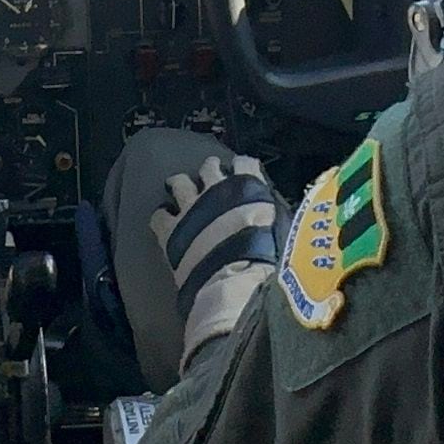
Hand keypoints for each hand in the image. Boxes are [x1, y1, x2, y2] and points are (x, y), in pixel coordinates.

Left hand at [152, 154, 278, 367]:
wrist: (238, 281)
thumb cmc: (270, 258)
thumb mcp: (284, 228)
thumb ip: (276, 212)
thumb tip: (275, 207)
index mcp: (247, 185)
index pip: (245, 162)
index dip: (243, 169)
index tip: (244, 175)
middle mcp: (215, 188)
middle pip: (210, 166)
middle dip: (212, 173)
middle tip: (214, 186)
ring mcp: (189, 207)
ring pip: (179, 182)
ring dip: (183, 187)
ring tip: (184, 194)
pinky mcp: (170, 229)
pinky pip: (159, 214)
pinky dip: (163, 217)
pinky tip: (167, 222)